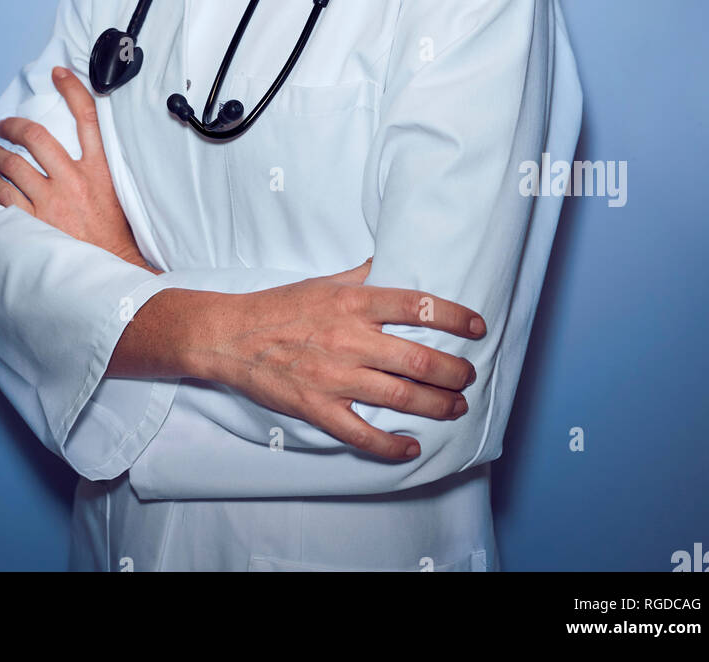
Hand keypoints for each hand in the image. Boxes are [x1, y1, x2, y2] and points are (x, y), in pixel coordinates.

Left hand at [0, 65, 160, 272]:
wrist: (113, 268)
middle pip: (37, 137)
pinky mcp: (34, 223)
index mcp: (100, 168)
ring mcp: (51, 201)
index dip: (72, 90)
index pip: (87, 117)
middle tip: (4, 126)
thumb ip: (100, 165)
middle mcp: (73, 180)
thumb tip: (83, 145)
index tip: (59, 75)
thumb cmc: (115, 233)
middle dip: (14, 126)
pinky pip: (2, 196)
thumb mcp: (119, 190)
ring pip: (13, 165)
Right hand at [203, 257, 484, 460]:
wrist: (230, 335)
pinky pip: (364, 434)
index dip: (455, 317)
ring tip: (454, 406)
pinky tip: (411, 446)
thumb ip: (363, 276)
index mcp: (353, 303)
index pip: (417, 306)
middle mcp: (349, 339)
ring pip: (401, 397)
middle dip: (454, 372)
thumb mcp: (325, 280)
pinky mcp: (318, 408)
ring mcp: (334, 377)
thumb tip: (394, 261)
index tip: (477, 327)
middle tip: (467, 376)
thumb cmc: (280, 306)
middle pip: (419, 359)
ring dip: (437, 405)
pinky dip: (392, 445)